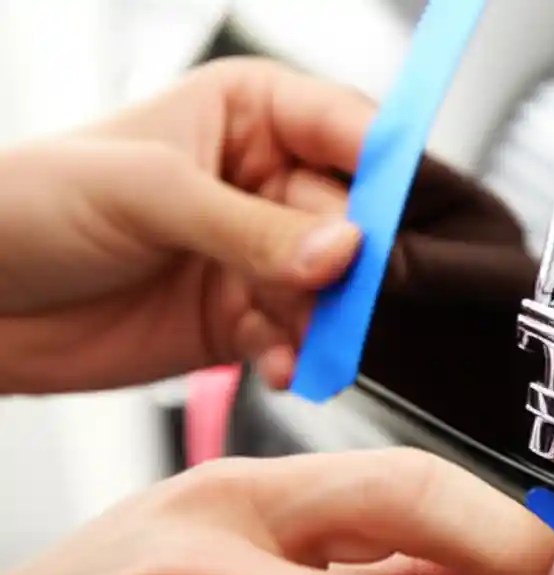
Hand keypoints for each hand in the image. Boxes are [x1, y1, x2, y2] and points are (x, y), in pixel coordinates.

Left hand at [0, 57, 522, 394]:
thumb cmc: (31, 204)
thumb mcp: (148, 196)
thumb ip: (252, 228)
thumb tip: (344, 251)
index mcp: (251, 112)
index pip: (348, 129)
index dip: (384, 171)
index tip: (401, 219)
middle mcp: (268, 179)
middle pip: (354, 217)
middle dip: (352, 261)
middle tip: (341, 294)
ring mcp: (260, 251)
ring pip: (335, 285)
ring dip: (325, 318)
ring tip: (296, 339)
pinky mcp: (246, 316)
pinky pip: (301, 335)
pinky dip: (298, 356)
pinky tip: (277, 367)